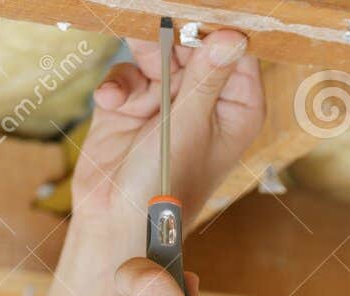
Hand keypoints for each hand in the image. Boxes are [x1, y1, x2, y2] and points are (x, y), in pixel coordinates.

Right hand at [73, 29, 264, 224]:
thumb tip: (232, 35)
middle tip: (153, 40)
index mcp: (237, 107)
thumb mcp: (187, 126)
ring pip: (157, 51)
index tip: (194, 18)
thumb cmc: (165, 187)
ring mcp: (169, 100)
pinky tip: (112, 104)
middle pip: (193, 43)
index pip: (235, 50)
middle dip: (170, 41)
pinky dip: (118, 86)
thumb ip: (206, 77)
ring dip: (140, 62)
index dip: (214, 30)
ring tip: (133, 88)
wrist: (115, 221)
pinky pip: (127, 72)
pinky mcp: (135, 103)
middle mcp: (207, 99)